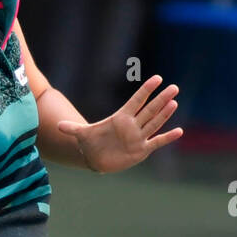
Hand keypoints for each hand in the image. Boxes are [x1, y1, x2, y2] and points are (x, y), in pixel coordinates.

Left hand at [57, 76, 182, 173]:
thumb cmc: (92, 142)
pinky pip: (157, 142)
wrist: (97, 158)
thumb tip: (57, 125)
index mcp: (120, 118)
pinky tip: (178, 131)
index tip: (157, 78)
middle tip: (173, 87)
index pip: (135, 101)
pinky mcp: (142, 149)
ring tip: (175, 102)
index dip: (145, 91)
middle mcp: (132, 125)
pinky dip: (167, 138)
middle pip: (149, 109)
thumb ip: (72, 129)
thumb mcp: (82, 135)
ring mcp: (138, 137)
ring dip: (164, 114)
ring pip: (154, 123)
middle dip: (160, 99)